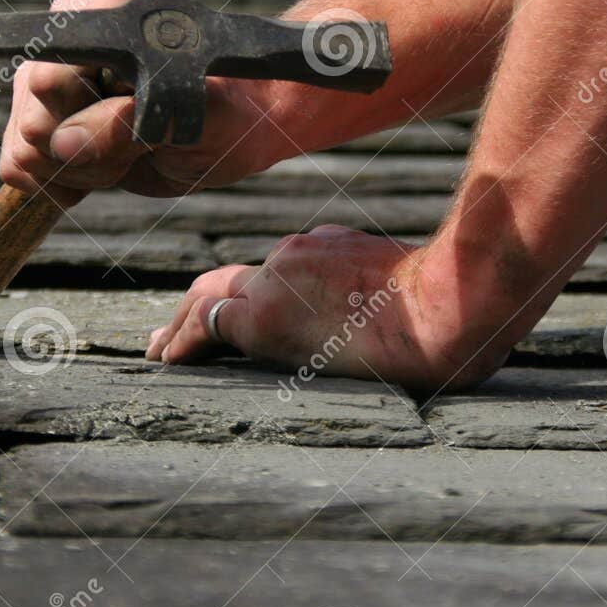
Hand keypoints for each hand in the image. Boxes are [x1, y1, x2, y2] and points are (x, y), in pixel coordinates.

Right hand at [0, 0, 284, 202]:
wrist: (229, 133)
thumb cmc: (225, 115)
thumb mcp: (196, 122)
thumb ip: (133, 125)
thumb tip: (64, 142)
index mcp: (106, 12)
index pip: (50, 75)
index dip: (84, 113)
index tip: (133, 119)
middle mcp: (66, 37)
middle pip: (33, 117)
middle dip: (86, 147)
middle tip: (141, 142)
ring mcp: (43, 76)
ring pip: (24, 146)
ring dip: (78, 167)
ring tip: (128, 151)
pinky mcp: (36, 115)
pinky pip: (16, 166)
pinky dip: (58, 181)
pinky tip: (99, 168)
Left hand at [144, 225, 509, 392]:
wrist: (447, 305)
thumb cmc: (450, 302)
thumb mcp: (408, 279)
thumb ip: (369, 284)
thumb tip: (366, 310)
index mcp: (324, 248)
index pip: (271, 272)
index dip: (242, 293)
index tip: (227, 310)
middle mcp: (292, 256)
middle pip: (228, 282)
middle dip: (196, 305)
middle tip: (168, 331)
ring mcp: (275, 282)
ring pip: (208, 300)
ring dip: (178, 326)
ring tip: (156, 350)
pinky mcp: (264, 316)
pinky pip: (204, 328)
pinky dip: (180, 342)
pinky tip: (163, 359)